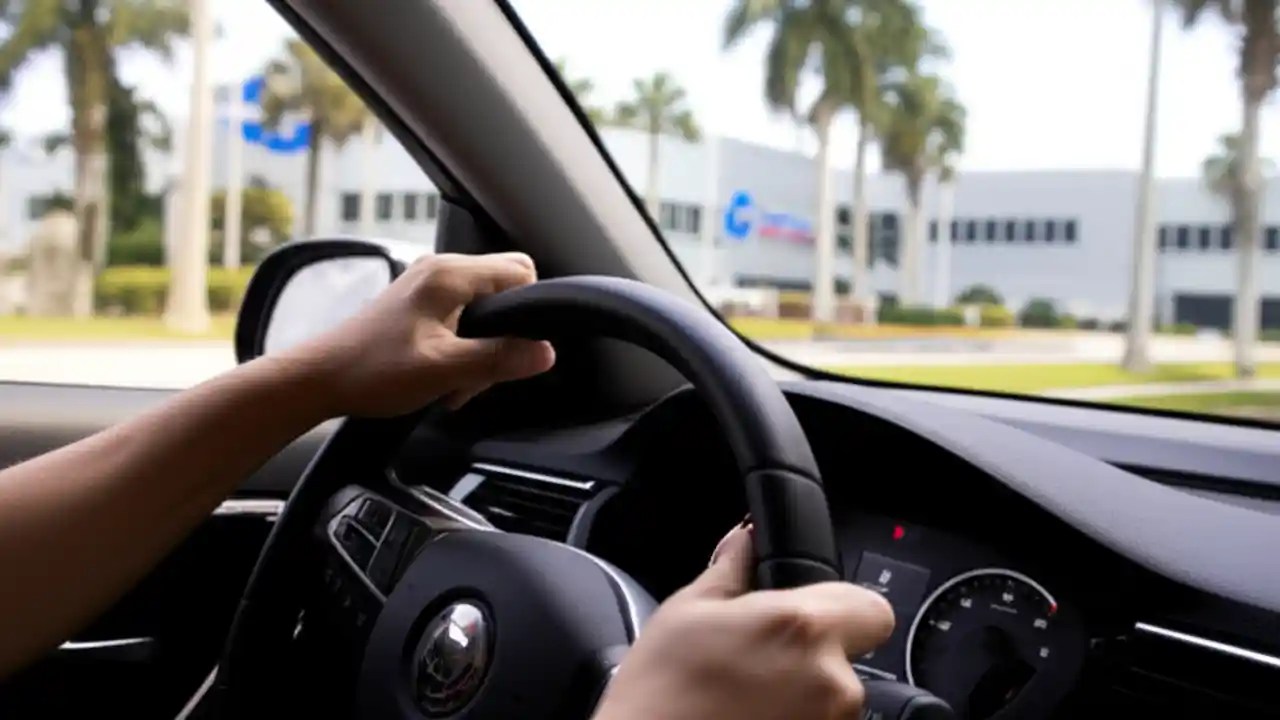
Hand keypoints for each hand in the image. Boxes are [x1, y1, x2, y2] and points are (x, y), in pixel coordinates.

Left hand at [284, 252, 555, 417]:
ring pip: (485, 309)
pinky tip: (442, 376)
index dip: (529, 311)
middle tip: (477, 373)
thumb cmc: (373, 371)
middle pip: (506, 290)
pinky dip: (461, 348)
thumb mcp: (443, 370)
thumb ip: (498, 359)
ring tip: (453, 381)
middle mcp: (440, 269)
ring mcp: (427, 285)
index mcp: (449, 275)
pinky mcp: (418, 303)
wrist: (317, 379)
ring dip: (480, 349)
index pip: (522, 271)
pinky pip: (462, 318)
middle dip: (504, 335)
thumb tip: (546, 352)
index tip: (511, 349)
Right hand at [595, 526, 894, 719]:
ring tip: (747, 692)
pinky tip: (750, 714)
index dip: (846, 607)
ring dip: (804, 690)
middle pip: (848, 656)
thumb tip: (743, 543)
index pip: (872, 608)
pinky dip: (794, 716)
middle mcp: (829, 682)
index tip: (813, 613)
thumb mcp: (684, 613)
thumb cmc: (660, 696)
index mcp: (800, 627)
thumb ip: (729, 571)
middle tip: (761, 657)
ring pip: (834, 696)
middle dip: (813, 653)